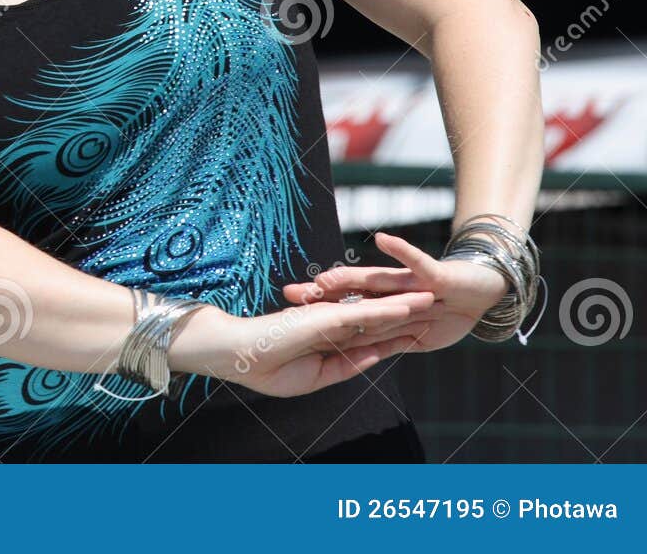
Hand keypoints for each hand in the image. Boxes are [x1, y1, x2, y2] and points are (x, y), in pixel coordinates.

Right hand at [170, 290, 438, 397]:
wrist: (241, 355)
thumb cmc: (269, 368)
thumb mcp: (317, 376)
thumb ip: (347, 366)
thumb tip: (375, 357)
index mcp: (328, 339)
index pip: (367, 338)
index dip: (392, 336)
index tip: (415, 334)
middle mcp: (332, 324)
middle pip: (377, 322)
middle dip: (406, 318)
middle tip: (434, 310)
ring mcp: (330, 318)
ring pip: (376, 313)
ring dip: (406, 307)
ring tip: (433, 300)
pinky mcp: (328, 315)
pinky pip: (365, 313)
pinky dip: (389, 309)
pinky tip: (410, 306)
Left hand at [280, 231, 509, 352]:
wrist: (484, 292)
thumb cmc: (447, 313)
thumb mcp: (416, 333)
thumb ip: (387, 340)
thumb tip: (357, 356)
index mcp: (386, 307)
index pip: (348, 311)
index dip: (320, 313)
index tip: (288, 315)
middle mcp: (393, 293)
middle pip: (352, 295)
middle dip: (323, 296)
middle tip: (293, 295)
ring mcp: (412, 284)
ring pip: (375, 281)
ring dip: (351, 280)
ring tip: (326, 278)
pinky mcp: (436, 274)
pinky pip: (418, 262)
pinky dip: (403, 252)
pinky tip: (385, 240)